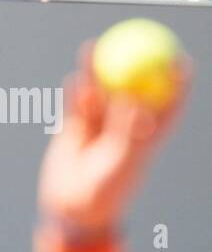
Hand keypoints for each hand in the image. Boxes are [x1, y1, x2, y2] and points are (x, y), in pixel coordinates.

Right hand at [38, 42, 188, 236]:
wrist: (72, 209)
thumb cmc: (107, 191)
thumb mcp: (124, 160)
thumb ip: (129, 129)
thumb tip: (136, 98)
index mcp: (146, 135)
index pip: (167, 102)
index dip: (176, 80)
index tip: (177, 58)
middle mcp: (125, 127)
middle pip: (131, 87)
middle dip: (130, 63)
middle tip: (127, 42)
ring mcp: (99, 127)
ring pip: (100, 92)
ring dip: (95, 70)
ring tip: (89, 49)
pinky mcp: (75, 131)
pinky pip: (75, 106)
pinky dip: (74, 92)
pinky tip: (72, 80)